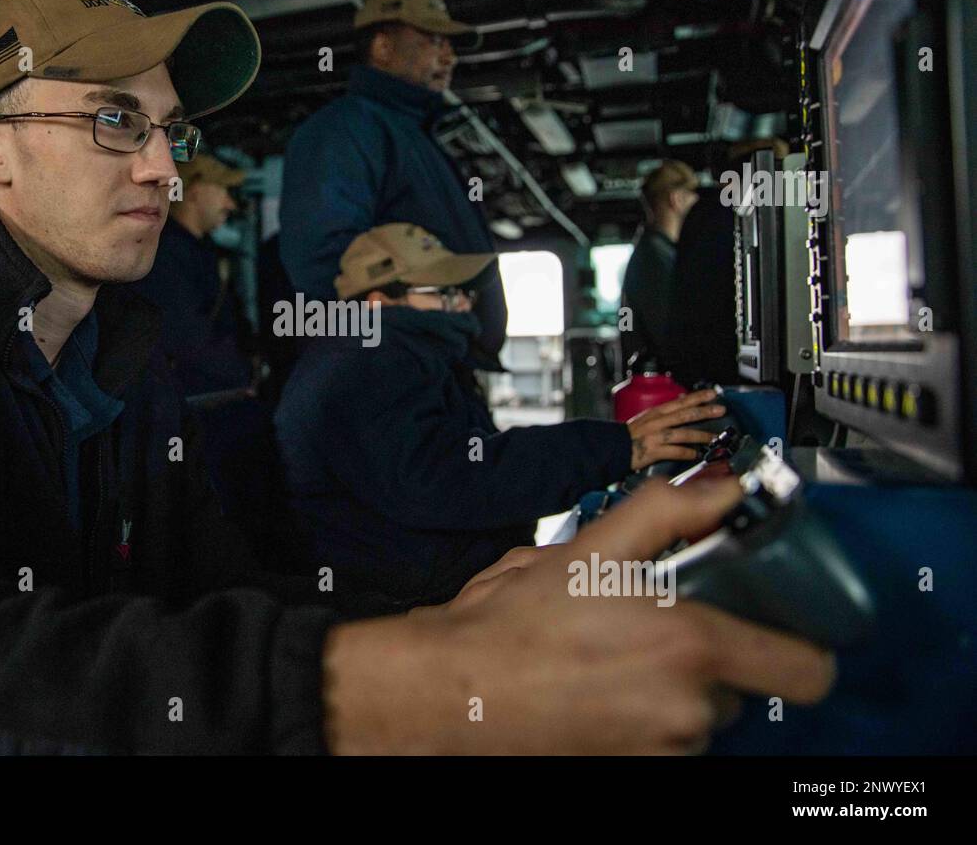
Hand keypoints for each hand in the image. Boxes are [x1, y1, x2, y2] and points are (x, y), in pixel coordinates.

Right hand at [323, 476, 835, 753]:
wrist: (455, 691)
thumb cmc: (512, 628)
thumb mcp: (588, 548)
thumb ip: (667, 513)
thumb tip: (721, 490)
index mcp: (689, 647)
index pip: (807, 668)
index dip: (803, 644)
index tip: (783, 627)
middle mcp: (687, 709)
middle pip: (743, 684)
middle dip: (708, 656)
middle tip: (655, 627)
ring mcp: (663, 750)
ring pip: (700, 714)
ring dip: (672, 688)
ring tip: (611, 657)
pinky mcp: (636, 772)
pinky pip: (664, 741)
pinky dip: (644, 716)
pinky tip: (598, 689)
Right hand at [626, 389, 724, 469]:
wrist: (611, 447)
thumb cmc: (628, 435)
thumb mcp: (645, 419)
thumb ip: (663, 414)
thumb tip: (681, 407)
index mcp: (655, 413)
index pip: (680, 401)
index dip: (697, 397)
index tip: (712, 393)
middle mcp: (656, 422)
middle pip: (684, 414)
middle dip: (704, 411)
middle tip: (720, 409)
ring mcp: (655, 436)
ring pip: (683, 433)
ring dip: (701, 435)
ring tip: (714, 437)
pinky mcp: (653, 451)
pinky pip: (675, 452)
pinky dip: (687, 453)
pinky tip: (696, 455)